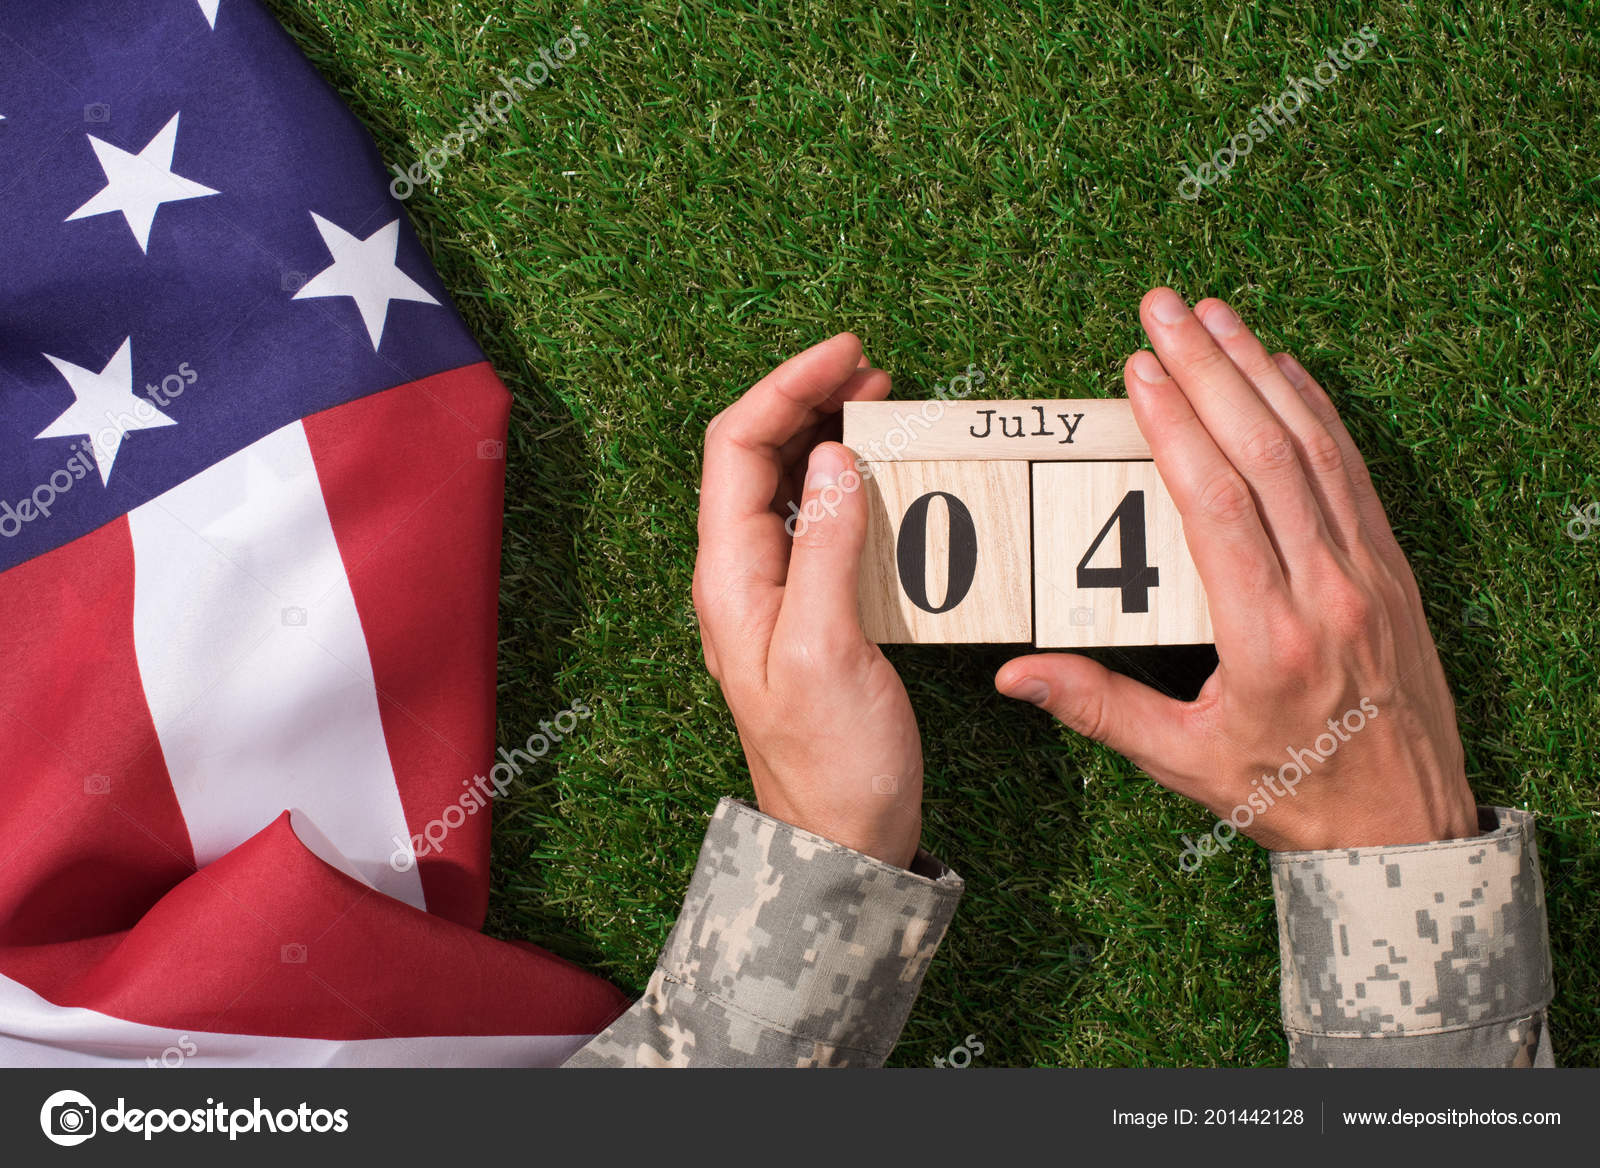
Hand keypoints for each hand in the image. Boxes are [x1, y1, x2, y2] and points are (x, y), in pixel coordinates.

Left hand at [692, 334, 923, 867]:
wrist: (844, 838)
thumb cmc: (832, 760)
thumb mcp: (828, 648)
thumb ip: (826, 548)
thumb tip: (833, 459)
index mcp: (729, 575)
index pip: (735, 447)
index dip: (785, 387)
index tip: (847, 354)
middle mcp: (741, 574)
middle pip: (755, 455)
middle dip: (807, 400)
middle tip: (875, 372)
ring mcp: (773, 592)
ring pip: (787, 484)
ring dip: (827, 435)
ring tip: (882, 405)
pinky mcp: (810, 610)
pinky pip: (818, 523)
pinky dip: (848, 483)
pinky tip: (883, 477)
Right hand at [996, 289, 1478, 851]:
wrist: (1407, 828)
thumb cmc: (1294, 796)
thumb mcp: (1187, 762)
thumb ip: (1100, 709)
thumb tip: (1014, 676)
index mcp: (1268, 637)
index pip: (1218, 505)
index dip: (1177, 428)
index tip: (1140, 371)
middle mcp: (1327, 590)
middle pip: (1267, 453)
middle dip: (1212, 369)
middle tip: (1166, 308)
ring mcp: (1369, 572)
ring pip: (1316, 448)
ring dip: (1263, 372)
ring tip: (1217, 315)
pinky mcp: (1392, 568)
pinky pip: (1354, 470)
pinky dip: (1319, 410)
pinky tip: (1288, 368)